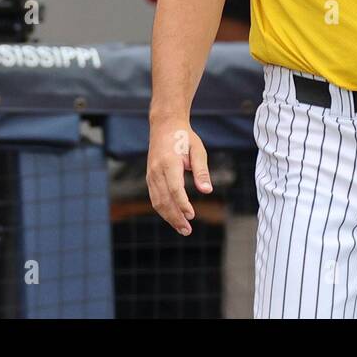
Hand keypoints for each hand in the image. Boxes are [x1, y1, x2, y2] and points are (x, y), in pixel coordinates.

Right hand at [147, 118, 212, 234]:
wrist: (165, 126)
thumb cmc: (184, 138)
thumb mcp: (198, 150)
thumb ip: (201, 171)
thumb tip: (207, 190)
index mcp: (168, 163)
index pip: (175, 189)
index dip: (183, 204)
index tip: (192, 215)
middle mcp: (156, 171)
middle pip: (164, 200)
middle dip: (175, 217)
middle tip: (187, 230)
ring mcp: (150, 175)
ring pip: (157, 201)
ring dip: (169, 217)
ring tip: (182, 228)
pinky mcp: (149, 177)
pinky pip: (154, 197)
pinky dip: (163, 209)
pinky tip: (173, 217)